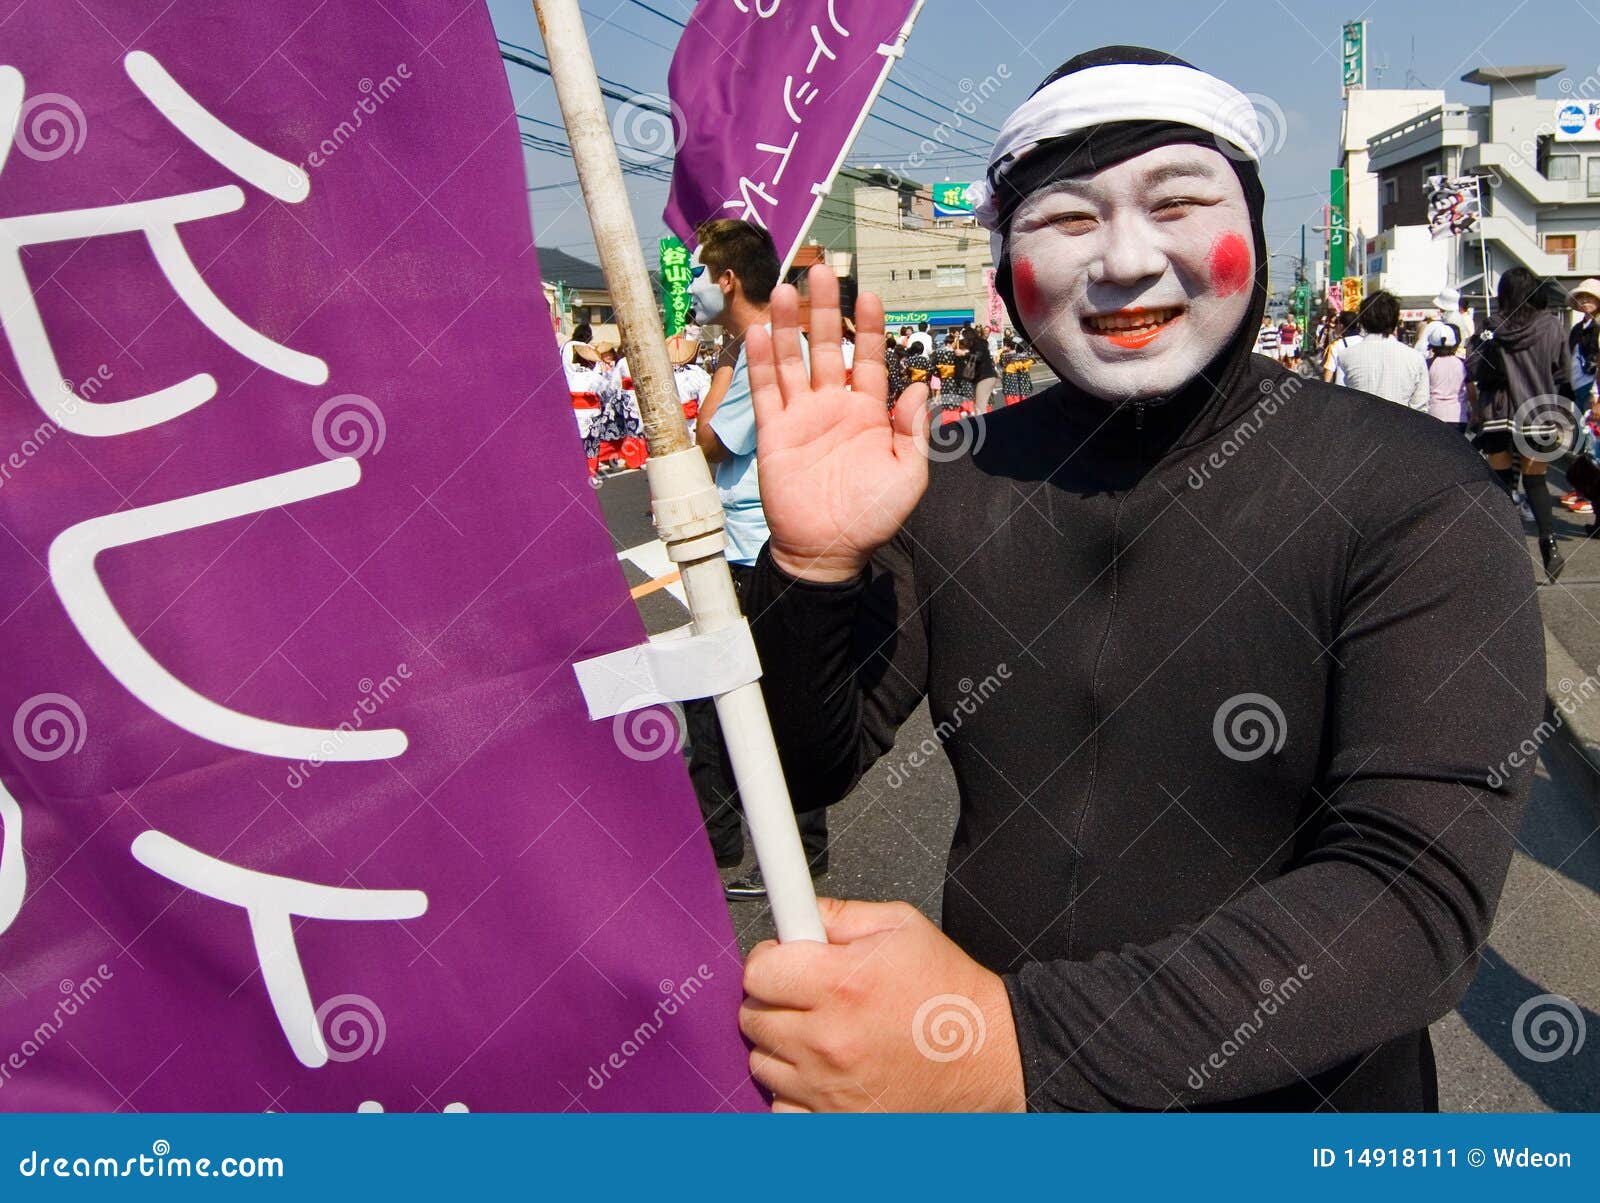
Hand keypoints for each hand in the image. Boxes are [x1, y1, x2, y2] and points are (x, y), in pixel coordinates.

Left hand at [740, 898, 1025, 1111]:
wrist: (988, 1055)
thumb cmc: (947, 993)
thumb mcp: (902, 927)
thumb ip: (840, 914)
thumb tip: (797, 912)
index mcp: (843, 984)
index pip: (757, 971)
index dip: (769, 960)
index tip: (783, 962)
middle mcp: (829, 1040)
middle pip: (751, 1016)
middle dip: (773, 1000)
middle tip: (805, 995)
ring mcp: (829, 1088)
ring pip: (761, 1061)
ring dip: (780, 1045)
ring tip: (819, 1032)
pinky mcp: (835, 1123)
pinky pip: (780, 1106)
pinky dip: (793, 1089)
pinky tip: (821, 1071)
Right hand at [747, 267, 929, 582]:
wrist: (828, 551)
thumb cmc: (872, 517)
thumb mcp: (908, 475)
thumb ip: (914, 431)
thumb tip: (919, 386)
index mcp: (870, 413)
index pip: (871, 359)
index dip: (870, 327)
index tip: (868, 293)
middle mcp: (834, 406)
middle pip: (828, 348)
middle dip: (824, 311)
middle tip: (819, 272)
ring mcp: (802, 417)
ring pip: (793, 361)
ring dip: (787, 327)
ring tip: (781, 291)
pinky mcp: (774, 433)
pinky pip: (766, 392)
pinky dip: (760, 363)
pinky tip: (757, 333)